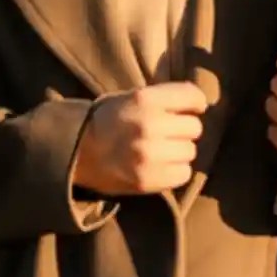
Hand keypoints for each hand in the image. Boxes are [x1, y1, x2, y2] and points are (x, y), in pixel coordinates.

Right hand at [74, 81, 207, 195]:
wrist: (77, 153)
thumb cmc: (107, 121)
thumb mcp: (131, 97)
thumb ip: (163, 98)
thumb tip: (199, 103)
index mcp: (144, 99)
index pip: (193, 97)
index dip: (194, 103)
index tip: (190, 108)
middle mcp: (150, 125)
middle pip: (194, 127)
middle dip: (183, 130)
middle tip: (166, 133)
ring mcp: (150, 155)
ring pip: (190, 152)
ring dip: (179, 151)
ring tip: (160, 151)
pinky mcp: (148, 180)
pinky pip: (183, 173)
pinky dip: (175, 171)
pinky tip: (159, 166)